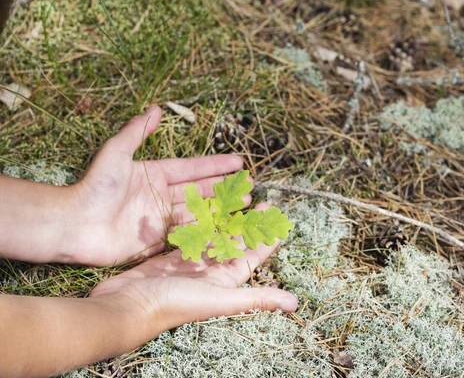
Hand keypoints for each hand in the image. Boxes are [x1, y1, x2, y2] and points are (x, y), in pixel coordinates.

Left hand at [66, 105, 245, 265]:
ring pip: (198, 212)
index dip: (216, 165)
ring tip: (246, 206)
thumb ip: (137, 131)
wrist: (76, 224)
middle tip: (250, 187)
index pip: (193, 168)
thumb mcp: (116, 152)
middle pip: (201, 191)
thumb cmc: (94, 187)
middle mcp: (161, 196)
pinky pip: (187, 234)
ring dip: (222, 209)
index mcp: (155, 175)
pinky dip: (206, 231)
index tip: (238, 162)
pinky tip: (225, 229)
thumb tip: (156, 108)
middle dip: (226, 188)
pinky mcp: (158, 240)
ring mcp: (161, 219)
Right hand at [90, 212, 297, 328]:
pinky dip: (200, 222)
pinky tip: (206, 206)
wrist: (128, 306)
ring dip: (226, 219)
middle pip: (236, 243)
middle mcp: (211, 271)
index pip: (253, 257)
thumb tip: (294, 304)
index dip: (268, 239)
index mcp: (226, 281)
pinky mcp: (171, 256)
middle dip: (249, 223)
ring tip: (237, 198)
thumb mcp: (220, 299)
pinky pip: (191, 235)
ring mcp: (191, 263)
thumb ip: (256, 299)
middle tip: (260, 200)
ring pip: (214, 236)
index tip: (279, 219)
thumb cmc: (174, 304)